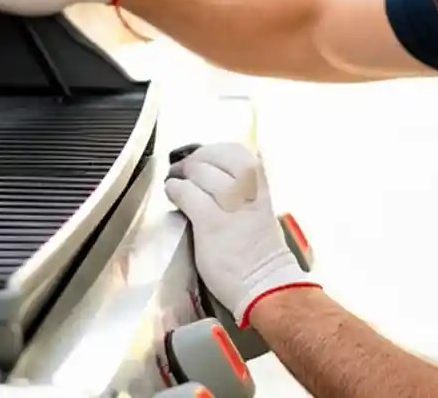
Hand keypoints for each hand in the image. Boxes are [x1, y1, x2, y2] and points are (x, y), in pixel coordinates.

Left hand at [165, 143, 318, 327]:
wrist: (265, 286)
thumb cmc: (261, 254)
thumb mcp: (261, 212)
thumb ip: (246, 192)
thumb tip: (221, 176)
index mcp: (261, 187)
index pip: (235, 151)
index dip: (213, 151)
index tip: (202, 158)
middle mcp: (247, 191)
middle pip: (214, 158)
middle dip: (194, 160)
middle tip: (182, 169)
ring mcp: (229, 205)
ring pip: (199, 172)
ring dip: (182, 173)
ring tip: (175, 180)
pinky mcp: (211, 223)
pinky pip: (187, 194)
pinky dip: (176, 189)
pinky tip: (173, 194)